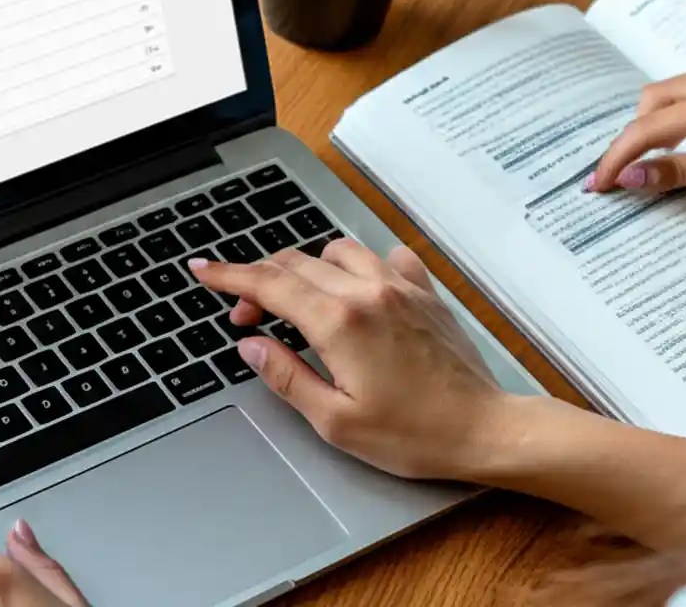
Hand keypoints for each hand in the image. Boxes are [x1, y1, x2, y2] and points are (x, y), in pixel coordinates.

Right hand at [190, 241, 507, 480]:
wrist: (484, 429)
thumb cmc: (414, 434)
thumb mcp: (334, 420)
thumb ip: (286, 376)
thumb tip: (251, 346)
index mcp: (339, 322)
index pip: (268, 284)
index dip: (228, 276)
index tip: (201, 270)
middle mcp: (367, 292)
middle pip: (296, 263)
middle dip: (259, 280)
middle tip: (243, 314)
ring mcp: (399, 287)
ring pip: (337, 251)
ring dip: (306, 267)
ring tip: (296, 300)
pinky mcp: (424, 294)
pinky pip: (384, 257)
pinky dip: (359, 264)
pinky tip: (356, 288)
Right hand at [586, 67, 685, 192]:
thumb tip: (633, 177)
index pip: (643, 132)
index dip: (614, 159)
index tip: (597, 184)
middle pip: (651, 101)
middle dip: (635, 134)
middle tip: (636, 171)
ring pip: (674, 90)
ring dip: (661, 120)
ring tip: (669, 156)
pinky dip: (685, 110)